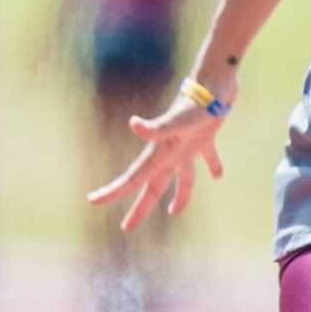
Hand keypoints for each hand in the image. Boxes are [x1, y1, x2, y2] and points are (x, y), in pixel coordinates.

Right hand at [89, 84, 224, 226]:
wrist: (215, 83)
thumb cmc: (197, 104)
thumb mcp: (179, 119)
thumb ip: (157, 127)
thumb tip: (133, 124)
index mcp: (160, 154)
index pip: (133, 179)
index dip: (112, 191)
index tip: (92, 200)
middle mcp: (170, 153)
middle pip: (152, 187)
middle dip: (140, 209)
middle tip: (126, 228)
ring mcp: (186, 146)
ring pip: (180, 178)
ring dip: (178, 196)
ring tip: (175, 212)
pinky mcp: (204, 137)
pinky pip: (206, 158)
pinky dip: (212, 167)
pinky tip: (218, 176)